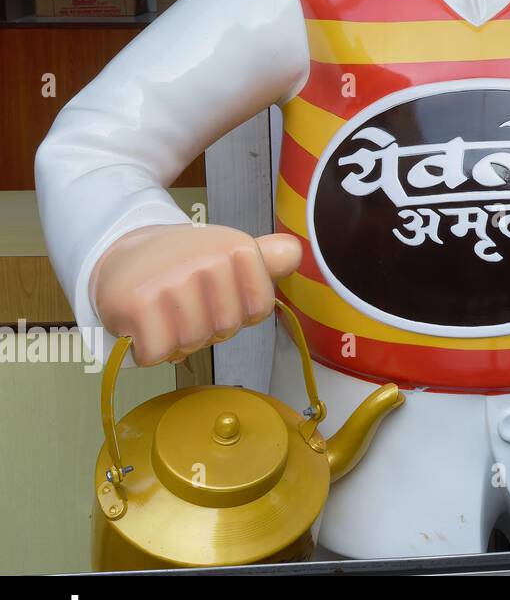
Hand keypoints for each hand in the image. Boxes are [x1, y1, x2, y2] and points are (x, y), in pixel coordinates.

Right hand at [90, 224, 302, 365]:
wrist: (124, 254)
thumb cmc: (185, 263)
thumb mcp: (229, 254)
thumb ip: (267, 259)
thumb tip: (295, 253)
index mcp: (237, 247)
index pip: (259, 310)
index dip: (237, 314)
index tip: (217, 295)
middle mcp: (207, 259)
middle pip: (225, 329)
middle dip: (205, 329)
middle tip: (185, 306)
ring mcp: (171, 279)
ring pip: (192, 343)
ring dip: (176, 341)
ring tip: (164, 314)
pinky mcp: (136, 302)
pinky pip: (157, 352)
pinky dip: (148, 352)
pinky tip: (143, 327)